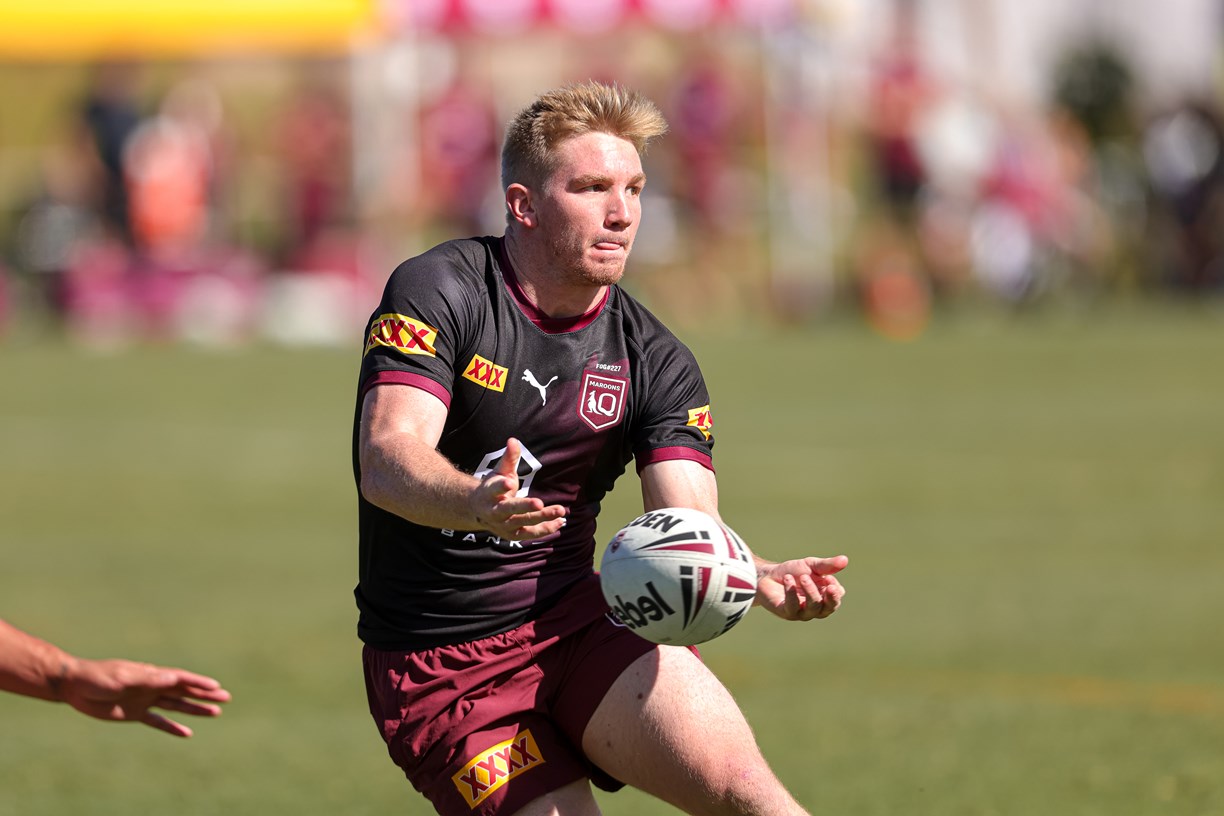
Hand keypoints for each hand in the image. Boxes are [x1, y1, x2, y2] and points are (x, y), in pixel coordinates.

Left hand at [61, 658, 230, 737]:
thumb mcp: (122, 677)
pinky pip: (158, 721)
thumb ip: (147, 679)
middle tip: (226, 698)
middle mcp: (152, 686)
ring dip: (195, 708)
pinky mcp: (135, 713)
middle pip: (184, 692)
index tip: (216, 687)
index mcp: (151, 675)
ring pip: (176, 706)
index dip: (199, 683)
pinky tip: (187, 733)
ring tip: (215, 712)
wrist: (74, 686)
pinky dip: (172, 727)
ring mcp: (145, 700)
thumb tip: (172, 678)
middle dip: (205, 695)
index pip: (180, 679)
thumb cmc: (98, 677)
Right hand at [469, 438, 566, 540]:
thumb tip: (513, 440)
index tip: (509, 482)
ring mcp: (504, 525)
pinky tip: (560, 521)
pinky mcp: (513, 535)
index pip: (494, 489)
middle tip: (539, 503)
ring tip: (560, 511)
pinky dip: (546, 529)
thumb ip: (509, 458)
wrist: (478, 511)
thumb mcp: (499, 472)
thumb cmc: (493, 488)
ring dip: (542, 518)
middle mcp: (495, 512)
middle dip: (525, 507)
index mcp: (489, 494)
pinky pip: (531, 533)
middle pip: (510, 510)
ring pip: (523, 523)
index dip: (501, 486)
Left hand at [755, 556, 847, 620]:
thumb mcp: (812, 565)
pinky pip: (793, 607)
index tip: (830, 578)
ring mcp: (801, 612)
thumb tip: (845, 560)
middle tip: (829, 584)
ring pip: (812, 608)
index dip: (835, 591)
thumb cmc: (793, 571)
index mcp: (824, 597)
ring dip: (810, 591)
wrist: (768, 575)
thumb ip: (827, 565)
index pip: (836, 598)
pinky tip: (788, 580)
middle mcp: (815, 608)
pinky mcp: (786, 612)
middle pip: (828, 608)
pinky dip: (791, 593)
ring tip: (803, 576)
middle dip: (830, 597)